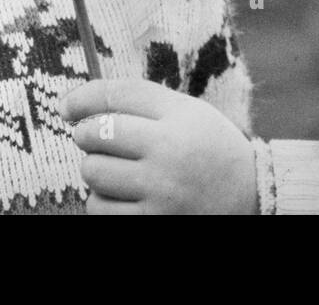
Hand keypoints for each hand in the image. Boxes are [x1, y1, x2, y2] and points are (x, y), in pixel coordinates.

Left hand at [62, 79, 257, 214]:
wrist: (250, 195)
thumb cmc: (209, 148)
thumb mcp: (188, 112)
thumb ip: (142, 102)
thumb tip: (76, 107)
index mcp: (180, 116)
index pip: (119, 95)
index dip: (84, 98)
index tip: (68, 107)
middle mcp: (169, 150)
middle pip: (97, 134)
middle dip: (89, 136)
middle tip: (99, 141)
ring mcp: (160, 190)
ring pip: (93, 173)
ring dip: (96, 171)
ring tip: (117, 171)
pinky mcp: (153, 222)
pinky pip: (99, 208)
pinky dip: (102, 202)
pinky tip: (121, 196)